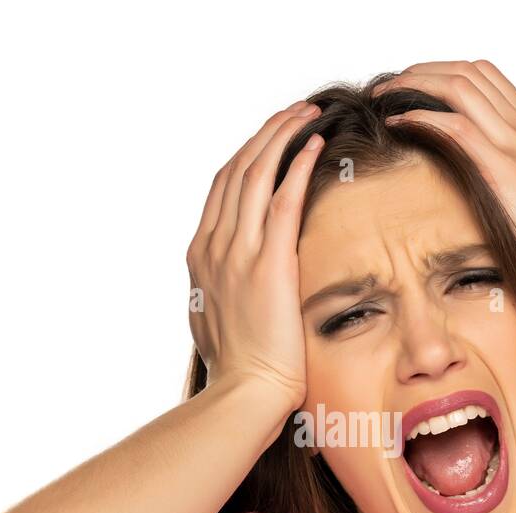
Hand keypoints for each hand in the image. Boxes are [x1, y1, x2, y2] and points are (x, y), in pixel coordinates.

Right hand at [186, 101, 324, 410]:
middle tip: (292, 112)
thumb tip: (233, 287)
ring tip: (306, 114)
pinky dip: (296, 166)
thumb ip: (224, 294)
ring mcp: (236, 253)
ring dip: (281, 136)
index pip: (221, 189)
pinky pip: (281, 200)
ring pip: (255, 173)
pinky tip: (315, 144)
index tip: (271, 139)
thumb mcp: (219, 324)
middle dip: (264, 134)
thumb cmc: (239, 373)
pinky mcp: (267, 264)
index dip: (246, 156)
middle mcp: (212, 246)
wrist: (243, 397)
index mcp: (200, 257)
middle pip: (235, 170)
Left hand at [373, 60, 515, 301]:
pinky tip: (396, 122)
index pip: (488, 76)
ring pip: (459, 86)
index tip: (418, 86)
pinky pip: (454, 126)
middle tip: (393, 85)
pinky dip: (420, 116)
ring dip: (415, 84)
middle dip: (424, 70)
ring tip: (386, 96)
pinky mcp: (502, 168)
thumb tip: (514, 173)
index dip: (447, 73)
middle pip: (469, 71)